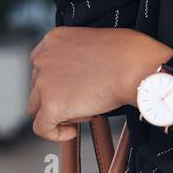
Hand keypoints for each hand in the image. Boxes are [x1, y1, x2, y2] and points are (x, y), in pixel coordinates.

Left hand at [27, 27, 156, 140]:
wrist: (136, 67)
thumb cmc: (129, 53)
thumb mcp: (96, 41)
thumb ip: (80, 54)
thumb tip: (82, 72)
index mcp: (54, 39)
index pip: (41, 63)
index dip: (56, 78)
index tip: (72, 86)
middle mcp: (44, 59)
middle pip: (38, 86)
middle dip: (58, 95)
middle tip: (84, 99)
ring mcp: (45, 83)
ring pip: (36, 107)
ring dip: (57, 112)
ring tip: (84, 112)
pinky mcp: (51, 106)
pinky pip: (42, 127)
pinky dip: (55, 133)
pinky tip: (73, 131)